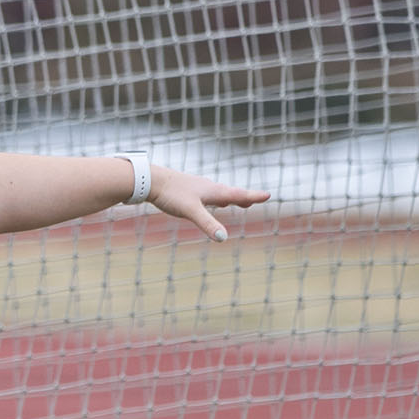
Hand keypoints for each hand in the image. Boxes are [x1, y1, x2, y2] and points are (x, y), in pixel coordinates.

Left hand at [147, 166, 269, 241]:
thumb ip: (207, 224)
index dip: (254, 196)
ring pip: (217, 193)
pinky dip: (213, 198)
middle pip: (230, 193)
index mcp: (213, 191)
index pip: (238, 194)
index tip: (268, 194)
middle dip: (244, 197)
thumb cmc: (171, 194)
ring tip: (235, 200)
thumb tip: (223, 238)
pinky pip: (204, 194)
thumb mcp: (191, 211)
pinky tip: (207, 200)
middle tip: (256, 198)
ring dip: (229, 197)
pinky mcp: (185, 189)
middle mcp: (208, 187)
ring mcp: (196, 188)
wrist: (150, 180)